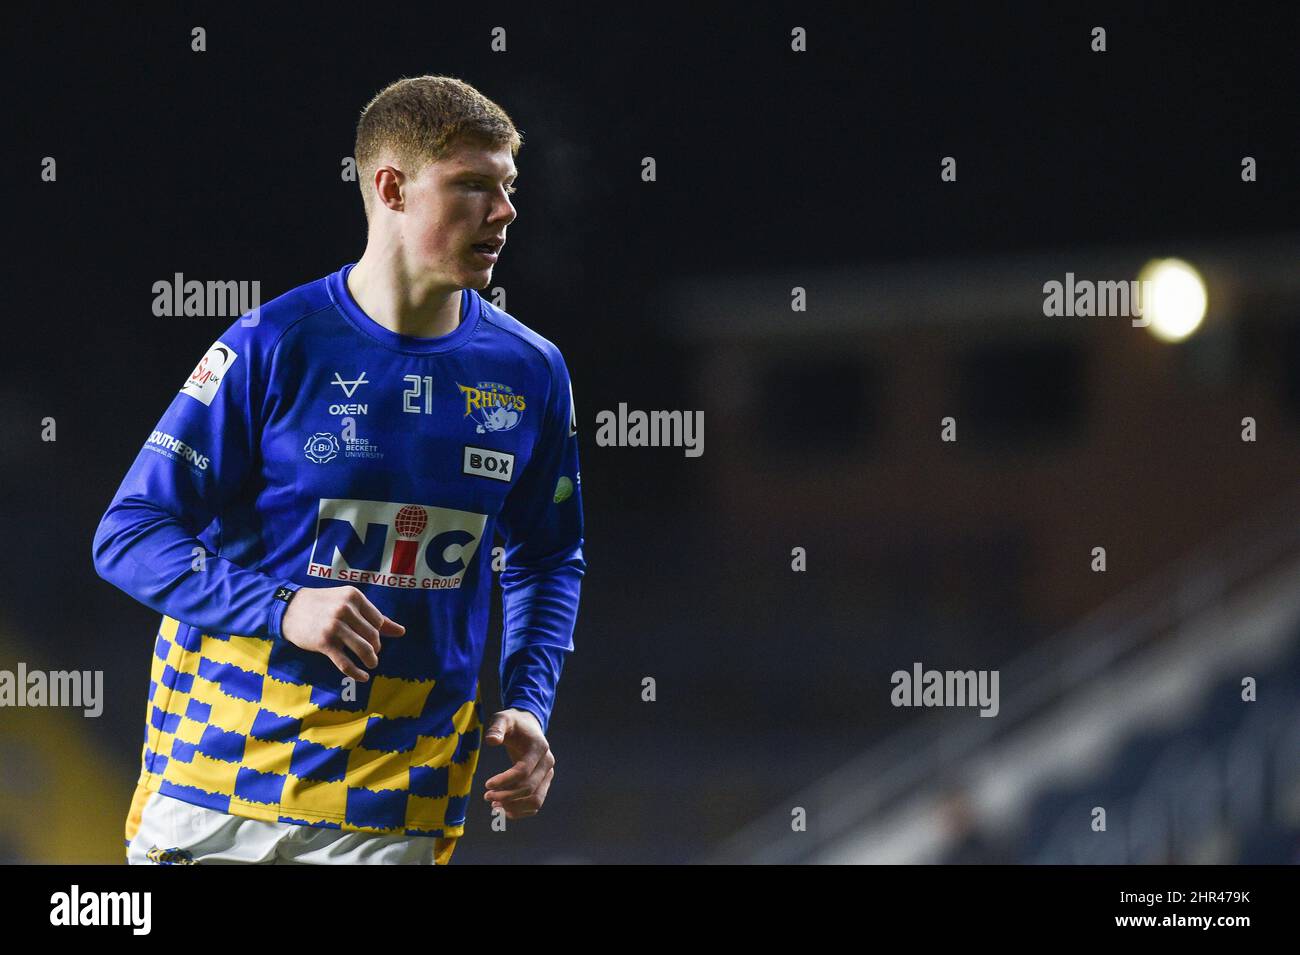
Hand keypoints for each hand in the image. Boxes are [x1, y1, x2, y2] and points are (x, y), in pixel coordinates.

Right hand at [280, 585, 404, 680]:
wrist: (288, 608)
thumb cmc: (322, 605)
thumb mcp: (347, 603)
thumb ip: (374, 617)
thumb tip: (402, 631)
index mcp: (353, 596)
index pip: (378, 621)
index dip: (378, 634)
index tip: (372, 639)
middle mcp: (345, 609)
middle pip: (373, 636)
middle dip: (375, 648)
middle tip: (371, 653)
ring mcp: (334, 626)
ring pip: (363, 649)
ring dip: (371, 660)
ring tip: (371, 664)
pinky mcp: (323, 642)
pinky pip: (345, 663)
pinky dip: (356, 673)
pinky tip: (362, 676)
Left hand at [482, 708, 554, 818]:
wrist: (528, 726)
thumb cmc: (513, 723)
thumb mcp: (503, 719)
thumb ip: (496, 728)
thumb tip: (491, 741)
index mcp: (539, 747)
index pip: (523, 771)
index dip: (504, 781)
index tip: (486, 784)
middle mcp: (548, 763)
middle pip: (530, 788)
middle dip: (507, 796)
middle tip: (487, 796)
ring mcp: (548, 774)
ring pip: (536, 800)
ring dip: (514, 807)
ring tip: (494, 805)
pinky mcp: (544, 783)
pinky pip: (536, 803)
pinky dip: (520, 810)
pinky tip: (502, 809)